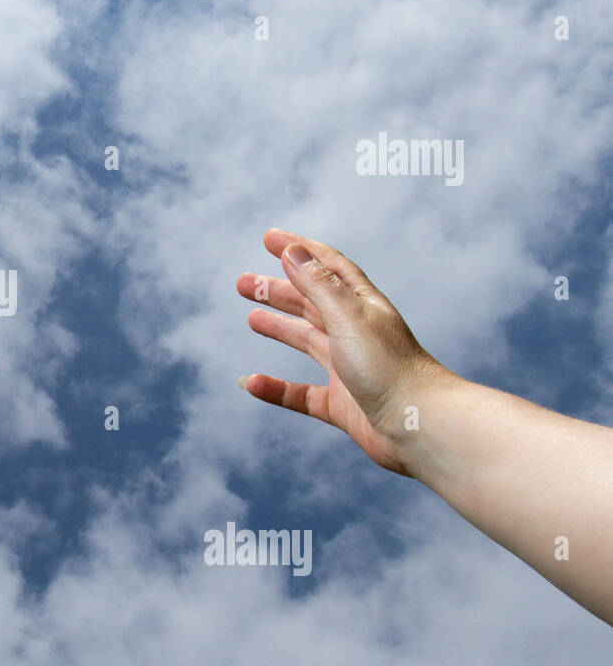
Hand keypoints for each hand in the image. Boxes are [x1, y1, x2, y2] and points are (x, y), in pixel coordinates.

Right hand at [235, 228, 458, 474]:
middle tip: (244, 284)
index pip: (327, 267)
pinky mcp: (342, 404)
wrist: (421, 425)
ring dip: (279, 328)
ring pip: (307, 341)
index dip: (299, 250)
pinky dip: (275, 388)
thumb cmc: (391, 367)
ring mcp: (348, 369)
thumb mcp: (348, 317)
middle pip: (312, 303)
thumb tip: (292, 252)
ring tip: (252, 319)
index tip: (269, 239)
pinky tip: (252, 384)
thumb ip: (318, 284)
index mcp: (361, 306)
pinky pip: (300, 394)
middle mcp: (355, 333)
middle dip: (278, 290)